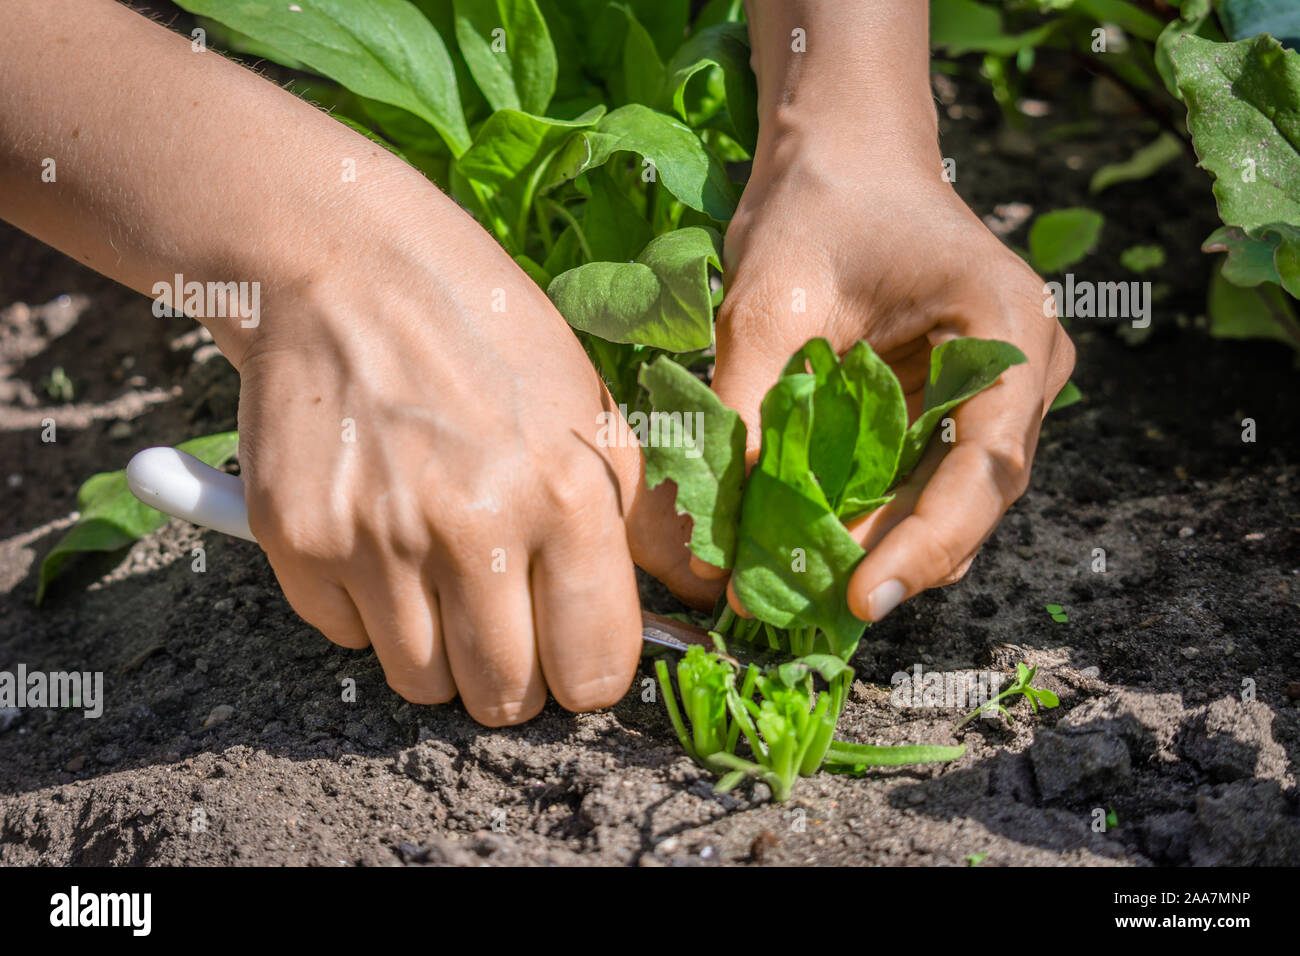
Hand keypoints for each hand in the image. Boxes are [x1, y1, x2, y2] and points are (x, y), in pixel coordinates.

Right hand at [237, 214, 654, 724]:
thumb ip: (639, 518)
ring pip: (420, 684)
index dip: (586, 675)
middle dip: (511, 676)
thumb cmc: (482, 330)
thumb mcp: (590, 405)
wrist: (344, 262)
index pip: (594, 669)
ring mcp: (379, 537)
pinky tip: (374, 532)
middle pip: (503, 698)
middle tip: (501, 619)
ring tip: (436, 569)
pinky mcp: (298, 537)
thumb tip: (690, 596)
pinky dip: (363, 608)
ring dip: (436, 650)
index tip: (571, 657)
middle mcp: (476, 527)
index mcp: (569, 494)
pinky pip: (344, 637)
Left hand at [640, 146, 1074, 621]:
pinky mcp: (948, 408)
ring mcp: (991, 395)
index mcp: (1010, 333)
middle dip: (884, 558)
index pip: (986, 466)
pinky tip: (800, 543)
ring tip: (785, 585)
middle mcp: (1022, 373)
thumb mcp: (769, 302)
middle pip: (967, 498)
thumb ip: (747, 408)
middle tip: (794, 602)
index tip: (861, 598)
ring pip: (939, 500)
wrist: (839, 154)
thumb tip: (714, 533)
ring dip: (868, 546)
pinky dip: (861, 516)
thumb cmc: (816, 203)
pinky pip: (912, 479)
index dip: (927, 545)